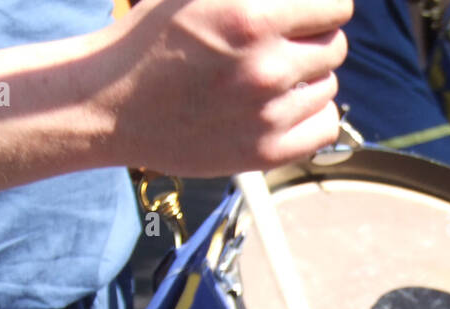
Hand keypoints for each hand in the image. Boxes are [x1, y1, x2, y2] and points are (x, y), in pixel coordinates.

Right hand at [100, 0, 351, 174]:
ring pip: (329, 86)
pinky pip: (326, 126)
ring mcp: (268, 114)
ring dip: (309, 78)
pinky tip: (285, 106)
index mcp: (250, 15)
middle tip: (282, 45)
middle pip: (335, 46)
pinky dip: (313, 114)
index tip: (309, 13)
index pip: (336, 6)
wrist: (113, 104)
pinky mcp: (267, 152)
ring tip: (269, 78)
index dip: (323, 7)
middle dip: (314, 40)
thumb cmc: (154, 40)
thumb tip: (300, 2)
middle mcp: (265, 66)